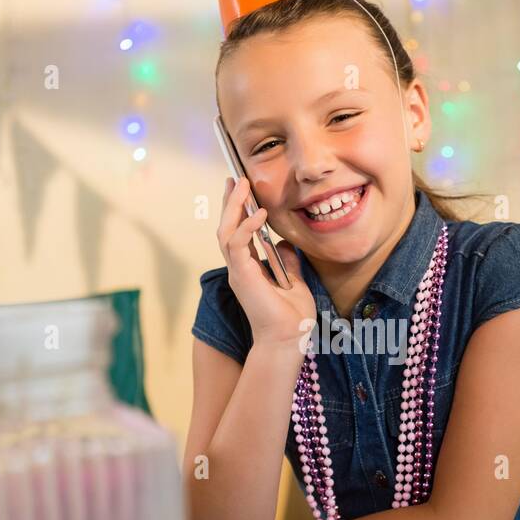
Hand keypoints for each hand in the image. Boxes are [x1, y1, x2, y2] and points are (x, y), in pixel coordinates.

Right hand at [217, 177, 317, 350]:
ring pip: (226, 232)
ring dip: (233, 207)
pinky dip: (246, 227)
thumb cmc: (291, 318)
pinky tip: (260, 214)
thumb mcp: (294, 282)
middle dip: (230, 202)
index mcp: (248, 269)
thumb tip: (284, 243)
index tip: (242, 189)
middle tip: (235, 179)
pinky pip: (237, 244)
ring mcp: (238, 272)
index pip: (238, 234)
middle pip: (226, 228)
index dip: (238, 211)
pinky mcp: (242, 276)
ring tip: (241, 185)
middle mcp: (239, 269)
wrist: (288, 340)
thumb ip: (286, 262)